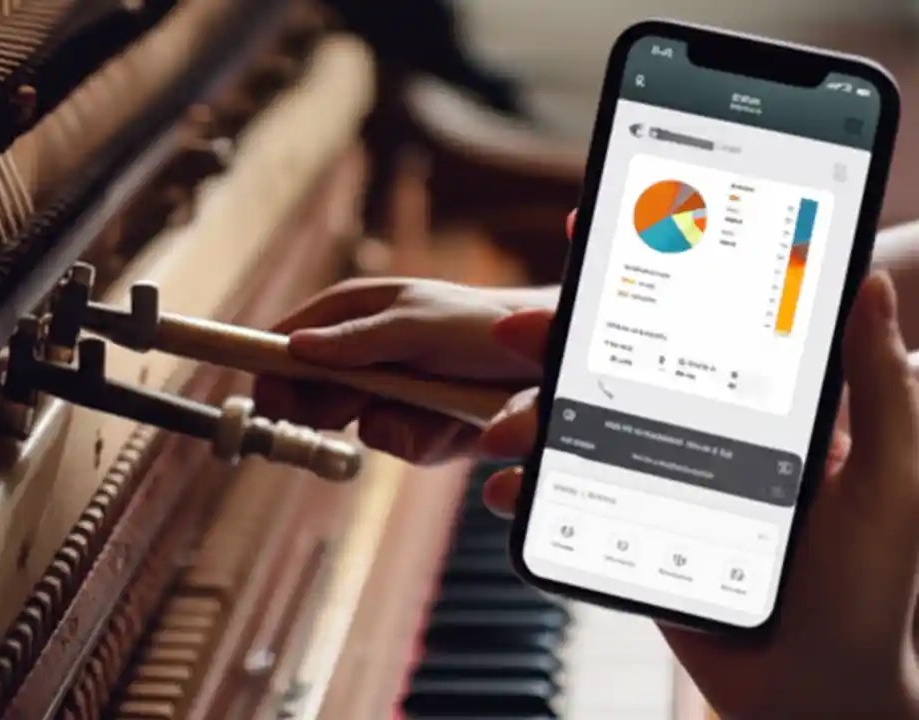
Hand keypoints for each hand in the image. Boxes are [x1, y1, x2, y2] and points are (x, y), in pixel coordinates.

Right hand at [253, 277, 552, 463]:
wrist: (539, 367)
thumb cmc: (479, 326)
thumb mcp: (417, 326)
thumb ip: (357, 340)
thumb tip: (297, 346)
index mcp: (355, 311)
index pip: (292, 336)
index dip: (272, 365)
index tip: (262, 396)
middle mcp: (362, 352)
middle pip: (309, 390)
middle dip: (328, 408)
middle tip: (344, 413)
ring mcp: (385, 390)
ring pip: (352, 424)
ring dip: (388, 421)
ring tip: (425, 405)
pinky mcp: (411, 426)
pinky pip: (393, 444)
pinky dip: (421, 439)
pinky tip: (447, 422)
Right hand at [483, 231, 918, 714]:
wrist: (815, 685)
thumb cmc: (869, 588)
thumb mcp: (889, 475)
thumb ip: (880, 383)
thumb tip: (870, 284)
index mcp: (760, 406)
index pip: (696, 321)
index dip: (646, 272)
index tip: (601, 229)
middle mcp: (701, 430)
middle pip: (617, 368)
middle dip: (559, 344)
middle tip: (515, 330)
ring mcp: (659, 478)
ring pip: (580, 431)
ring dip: (529, 420)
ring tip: (503, 431)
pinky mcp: (629, 528)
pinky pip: (570, 499)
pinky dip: (531, 493)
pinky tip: (510, 493)